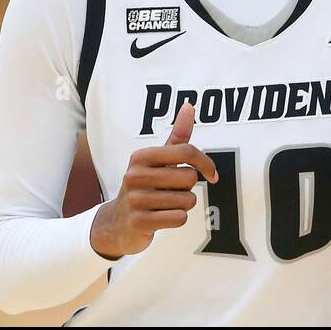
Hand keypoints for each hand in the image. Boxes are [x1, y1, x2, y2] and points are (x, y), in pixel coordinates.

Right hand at [90, 101, 217, 258]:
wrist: (118, 223)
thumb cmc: (145, 187)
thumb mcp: (157, 161)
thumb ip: (177, 136)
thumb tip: (189, 106)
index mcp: (141, 156)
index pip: (186, 151)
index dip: (206, 163)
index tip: (212, 174)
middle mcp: (135, 175)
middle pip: (190, 178)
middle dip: (188, 188)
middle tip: (171, 192)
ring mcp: (135, 199)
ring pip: (187, 201)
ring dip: (183, 205)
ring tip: (164, 205)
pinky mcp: (139, 222)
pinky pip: (180, 218)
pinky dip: (177, 220)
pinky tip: (162, 218)